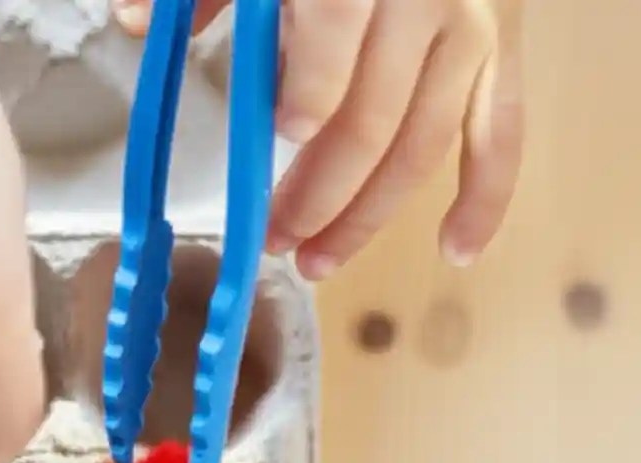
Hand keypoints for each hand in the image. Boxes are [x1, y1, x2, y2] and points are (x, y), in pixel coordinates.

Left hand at [113, 0, 525, 279]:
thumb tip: (136, 22)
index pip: (337, 29)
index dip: (313, 89)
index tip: (285, 135)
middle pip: (375, 116)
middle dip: (322, 192)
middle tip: (276, 239)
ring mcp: (474, 30)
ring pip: (424, 144)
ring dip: (370, 216)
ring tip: (318, 261)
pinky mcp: (504, 52)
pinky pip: (501, 132)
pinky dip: (486, 197)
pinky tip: (456, 250)